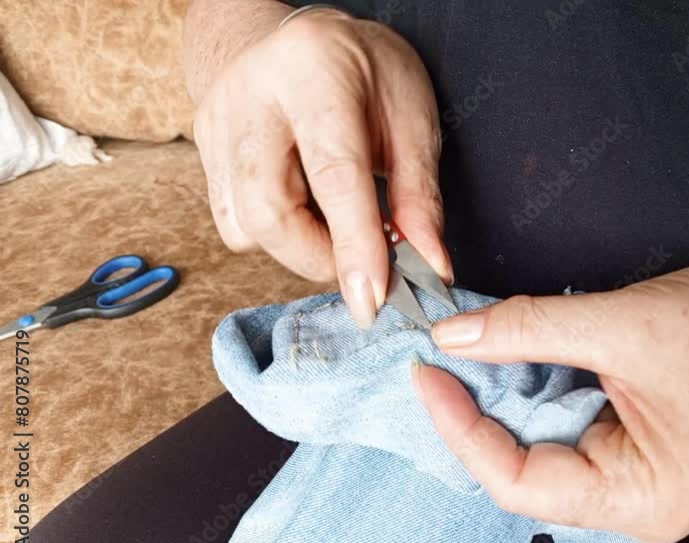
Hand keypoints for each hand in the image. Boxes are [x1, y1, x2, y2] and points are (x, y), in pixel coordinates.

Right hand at [193, 8, 449, 326]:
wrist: (300, 41)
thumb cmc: (366, 76)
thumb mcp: (413, 118)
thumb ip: (420, 196)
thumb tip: (430, 267)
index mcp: (316, 73)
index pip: (334, 175)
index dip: (355, 245)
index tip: (374, 300)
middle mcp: (252, 94)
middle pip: (269, 211)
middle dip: (320, 259)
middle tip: (363, 263)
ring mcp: (217, 121)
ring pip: (245, 226)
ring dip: (298, 248)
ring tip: (335, 222)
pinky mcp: (202, 147)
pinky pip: (231, 221)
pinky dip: (274, 235)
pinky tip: (302, 207)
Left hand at [413, 263, 688, 542]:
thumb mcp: (629, 323)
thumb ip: (531, 330)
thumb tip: (453, 336)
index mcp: (639, 497)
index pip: (518, 480)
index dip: (462, 427)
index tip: (427, 371)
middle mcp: (630, 501)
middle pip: (522, 466)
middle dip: (477, 407)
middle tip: (439, 351)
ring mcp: (630, 474)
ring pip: (538, 441)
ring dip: (502, 393)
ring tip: (470, 346)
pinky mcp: (629, 443)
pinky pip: (562, 422)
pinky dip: (532, 385)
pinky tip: (512, 352)